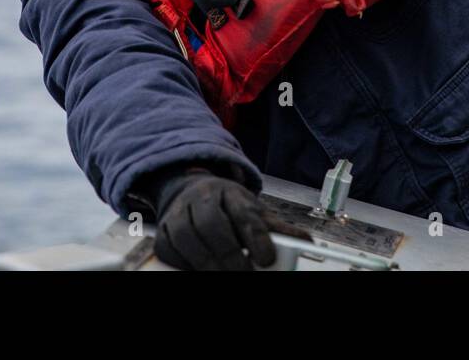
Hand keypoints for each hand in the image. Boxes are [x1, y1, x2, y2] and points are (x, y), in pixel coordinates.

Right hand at [152, 171, 283, 270]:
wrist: (191, 193)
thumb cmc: (227, 207)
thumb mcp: (254, 211)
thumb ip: (278, 229)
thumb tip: (305, 243)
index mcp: (230, 192)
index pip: (244, 213)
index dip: (257, 237)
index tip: (267, 259)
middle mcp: (201, 198)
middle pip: (213, 225)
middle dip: (230, 255)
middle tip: (245, 274)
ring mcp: (178, 213)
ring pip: (188, 237)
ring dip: (207, 263)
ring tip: (225, 275)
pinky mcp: (163, 232)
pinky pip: (172, 251)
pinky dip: (186, 265)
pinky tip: (201, 270)